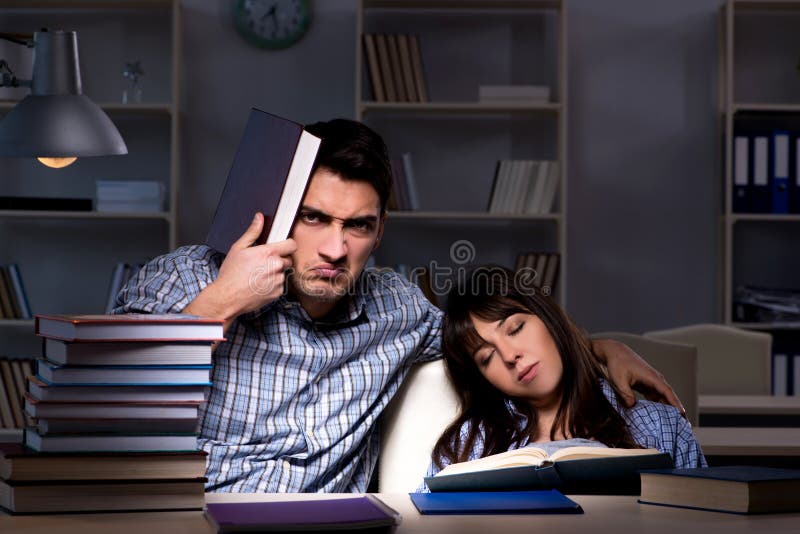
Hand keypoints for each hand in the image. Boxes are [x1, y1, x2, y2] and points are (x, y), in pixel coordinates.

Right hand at [185, 213, 295, 327]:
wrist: (227, 297)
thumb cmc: (231, 274)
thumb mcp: (238, 248)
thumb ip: (252, 232)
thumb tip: (259, 218)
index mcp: (269, 253)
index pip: (291, 244)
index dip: (287, 244)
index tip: (283, 246)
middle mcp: (276, 266)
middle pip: (288, 259)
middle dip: (279, 259)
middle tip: (264, 263)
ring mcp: (278, 281)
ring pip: (283, 273)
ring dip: (276, 273)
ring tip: (259, 275)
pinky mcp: (278, 293)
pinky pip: (280, 285)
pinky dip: (273, 284)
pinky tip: (260, 284)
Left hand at [593, 338, 685, 415]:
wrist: (614, 352)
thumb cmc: (618, 363)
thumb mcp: (619, 380)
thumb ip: (626, 394)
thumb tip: (632, 407)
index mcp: (652, 377)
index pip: (667, 392)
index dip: (675, 403)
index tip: (682, 414)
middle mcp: (655, 379)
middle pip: (669, 396)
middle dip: (676, 409)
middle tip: (683, 424)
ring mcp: (651, 382)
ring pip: (663, 397)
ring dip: (668, 408)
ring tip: (673, 423)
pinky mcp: (646, 384)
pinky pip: (655, 397)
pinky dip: (658, 405)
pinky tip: (659, 415)